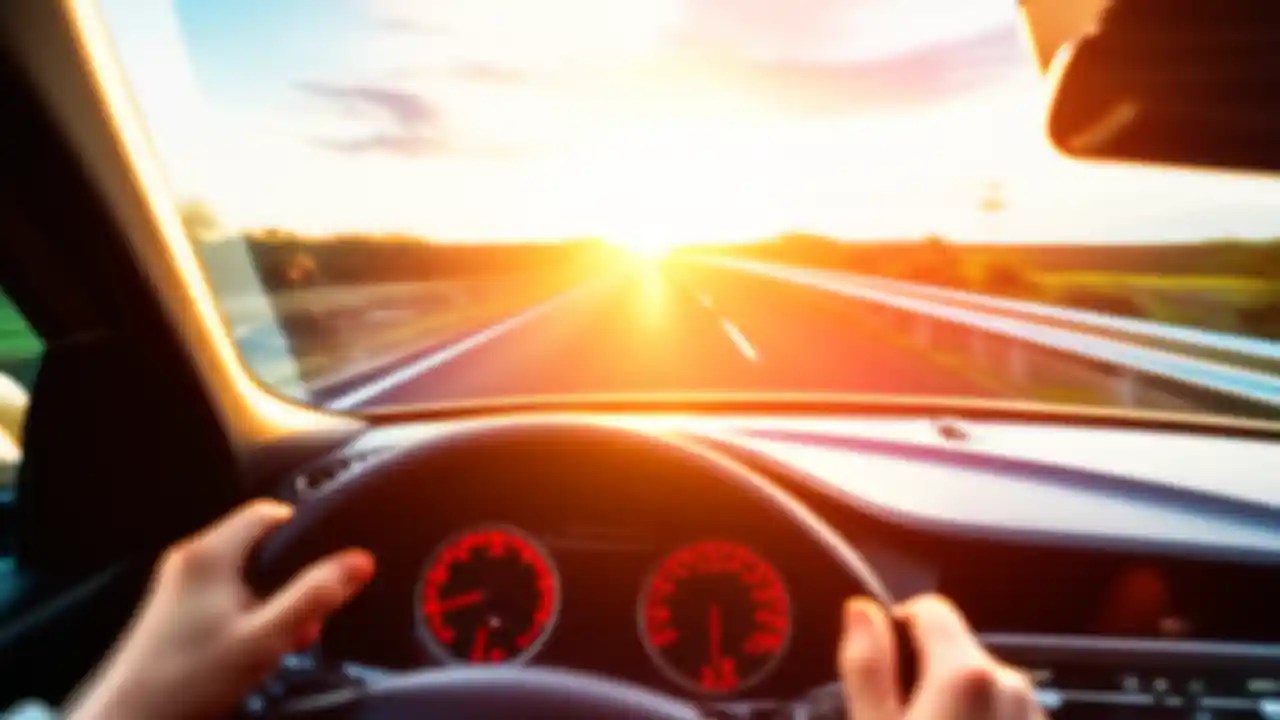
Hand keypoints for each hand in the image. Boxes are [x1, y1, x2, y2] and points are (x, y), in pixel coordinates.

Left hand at [67, 500, 375, 719]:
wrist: (130, 718)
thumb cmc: (193, 676)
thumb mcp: (266, 637)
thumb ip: (315, 596)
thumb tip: (361, 561)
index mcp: (210, 553)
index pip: (268, 512)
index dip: (305, 531)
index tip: (327, 565)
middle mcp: (190, 558)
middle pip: (258, 545)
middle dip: (291, 578)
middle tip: (309, 618)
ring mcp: (176, 583)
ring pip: (242, 573)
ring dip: (272, 600)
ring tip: (286, 638)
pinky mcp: (171, 609)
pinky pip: (223, 593)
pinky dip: (247, 611)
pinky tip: (255, 647)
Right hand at [839, 594, 1043, 719]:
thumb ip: (868, 665)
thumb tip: (861, 609)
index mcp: (966, 673)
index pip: (930, 608)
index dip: (898, 631)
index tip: (885, 674)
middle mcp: (1013, 686)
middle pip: (957, 650)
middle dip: (929, 675)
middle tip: (905, 719)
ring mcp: (1035, 715)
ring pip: (983, 685)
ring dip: (960, 704)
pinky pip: (1007, 714)